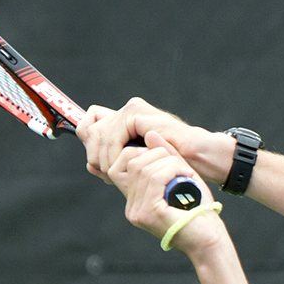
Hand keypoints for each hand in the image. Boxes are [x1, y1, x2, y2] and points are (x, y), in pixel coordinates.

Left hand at [78, 97, 234, 185]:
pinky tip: (125, 164)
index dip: (89, 144)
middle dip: (95, 155)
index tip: (99, 165)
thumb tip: (89, 166)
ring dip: (104, 157)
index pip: (89, 124)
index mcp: (125, 120)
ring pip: (99, 133)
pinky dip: (114, 153)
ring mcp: (132, 109)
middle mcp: (127, 110)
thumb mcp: (137, 166)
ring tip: (116, 173)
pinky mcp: (137, 114)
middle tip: (108, 174)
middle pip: (91, 130)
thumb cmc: (171, 164)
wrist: (194, 158)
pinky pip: (113, 135)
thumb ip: (115, 164)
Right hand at [108, 131, 221, 253]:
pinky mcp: (148, 213)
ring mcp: (138, 212)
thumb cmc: (198, 213)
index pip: (124, 164)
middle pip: (132, 162)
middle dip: (159, 155)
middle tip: (180, 166)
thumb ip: (166, 158)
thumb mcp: (181, 178)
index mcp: (135, 202)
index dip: (145, 151)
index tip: (169, 158)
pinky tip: (187, 177)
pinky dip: (173, 170)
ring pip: (144, 167)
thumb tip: (150, 134)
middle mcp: (132, 208)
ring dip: (170, 163)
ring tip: (186, 174)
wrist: (208, 241)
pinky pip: (155, 177)